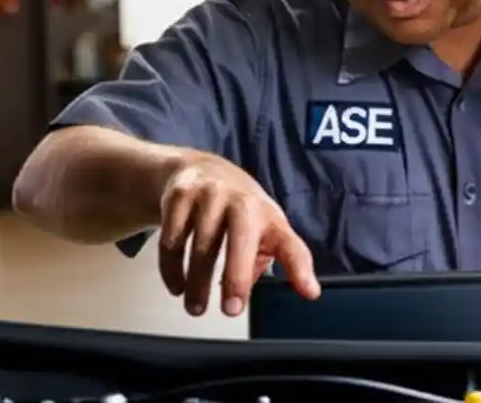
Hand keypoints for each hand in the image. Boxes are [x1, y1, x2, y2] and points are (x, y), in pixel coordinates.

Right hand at [157, 153, 319, 316]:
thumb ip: (263, 262)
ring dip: (197, 282)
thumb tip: (252, 292)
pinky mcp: (179, 196)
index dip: (299, 268)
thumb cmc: (237, 208)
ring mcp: (209, 196)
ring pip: (201, 245)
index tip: (309, 291)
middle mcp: (241, 202)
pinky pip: (172, 239)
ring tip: (196, 308)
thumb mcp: (260, 228)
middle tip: (232, 310)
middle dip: (237, 277)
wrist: (201, 169)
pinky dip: (172, 268)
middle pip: (241, 240)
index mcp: (268, 216)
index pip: (289, 243)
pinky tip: (177, 286)